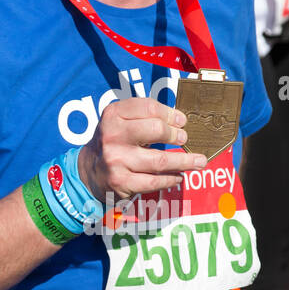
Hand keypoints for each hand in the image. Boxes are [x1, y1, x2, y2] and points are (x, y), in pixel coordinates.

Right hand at [78, 98, 206, 200]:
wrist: (89, 171)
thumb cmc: (113, 142)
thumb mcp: (120, 122)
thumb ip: (143, 117)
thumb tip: (180, 122)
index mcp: (113, 115)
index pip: (148, 107)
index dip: (169, 113)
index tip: (181, 121)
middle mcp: (112, 136)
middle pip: (155, 130)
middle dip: (176, 135)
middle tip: (185, 139)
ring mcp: (116, 160)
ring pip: (160, 160)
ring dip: (184, 161)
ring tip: (199, 161)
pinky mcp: (121, 182)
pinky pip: (154, 181)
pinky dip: (171, 179)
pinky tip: (179, 176)